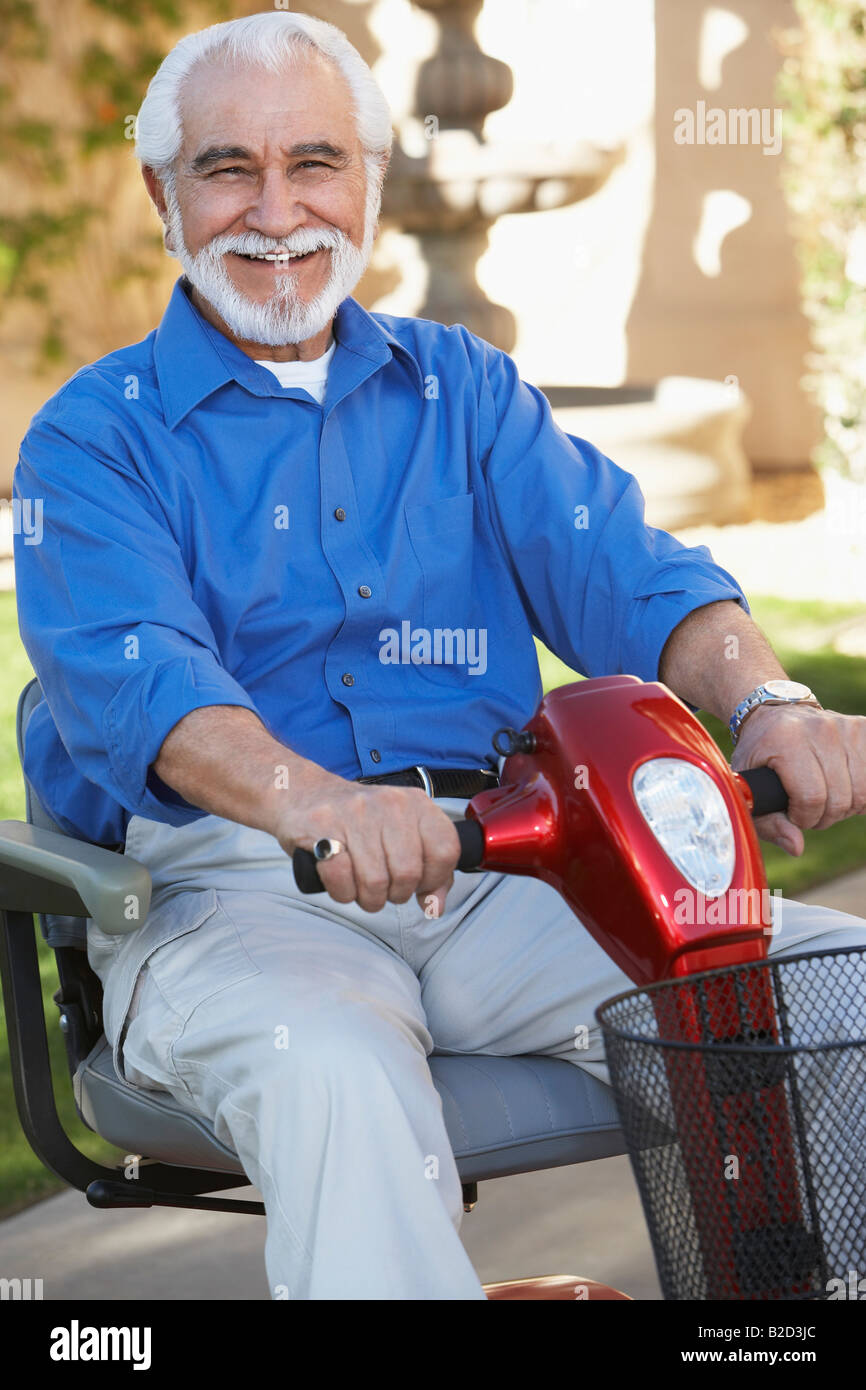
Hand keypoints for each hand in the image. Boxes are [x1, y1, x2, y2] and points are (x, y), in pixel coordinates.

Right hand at [271, 770, 460, 913]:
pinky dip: (342, 892)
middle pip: (408, 873)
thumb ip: (427, 867)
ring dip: (367, 898)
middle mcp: (389, 804)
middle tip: (383, 889)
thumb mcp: (400, 832)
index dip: (435, 879)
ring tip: (361, 888)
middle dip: (395, 894)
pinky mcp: (322, 826)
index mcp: (415, 803)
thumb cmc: (356, 820)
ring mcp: (354, 813)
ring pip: (375, 881)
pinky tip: (341, 882)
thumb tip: (435, 905)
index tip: (419, 884)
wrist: (302, 792)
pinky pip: (341, 877)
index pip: (445, 849)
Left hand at [731, 703, 865, 854]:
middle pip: (840, 798)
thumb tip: (796, 847)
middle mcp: (820, 729)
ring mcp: (845, 726)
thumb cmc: (759, 758)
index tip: (794, 815)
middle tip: (810, 810)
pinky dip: (862, 793)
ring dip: (845, 807)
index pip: (811, 797)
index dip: (804, 818)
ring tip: (825, 800)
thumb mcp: (749, 788)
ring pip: (862, 792)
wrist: (774, 717)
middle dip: (825, 816)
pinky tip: (845, 790)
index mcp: (786, 740)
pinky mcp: (863, 728)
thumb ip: (769, 823)